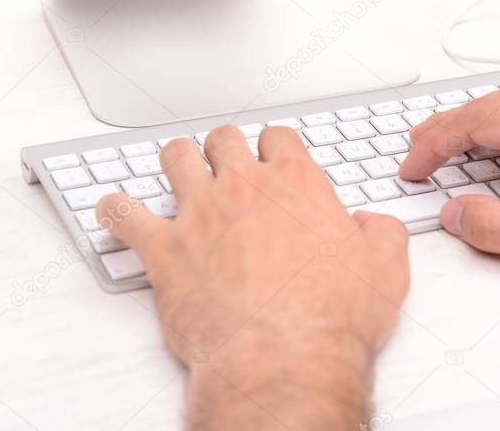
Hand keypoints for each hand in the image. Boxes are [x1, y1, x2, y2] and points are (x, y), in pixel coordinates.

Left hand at [97, 126, 409, 429]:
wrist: (283, 362)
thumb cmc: (329, 323)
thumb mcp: (386, 272)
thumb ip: (382, 235)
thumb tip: (371, 225)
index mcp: (295, 185)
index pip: (278, 138)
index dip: (275, 146)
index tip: (272, 157)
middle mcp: (243, 188)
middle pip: (223, 139)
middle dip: (224, 147)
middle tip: (224, 163)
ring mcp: (199, 215)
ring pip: (174, 158)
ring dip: (175, 161)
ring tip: (176, 169)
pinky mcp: (164, 250)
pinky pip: (124, 215)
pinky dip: (115, 209)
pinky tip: (114, 209)